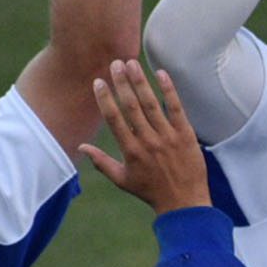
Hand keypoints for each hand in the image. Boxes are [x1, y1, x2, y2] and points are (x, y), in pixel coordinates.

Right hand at [79, 61, 210, 213]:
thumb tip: (81, 147)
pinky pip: (176, 108)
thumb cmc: (151, 191)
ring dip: (141, 82)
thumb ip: (101, 162)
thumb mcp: (122, 180)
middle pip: (131, 106)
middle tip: (115, 63)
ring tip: (132, 63)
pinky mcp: (186, 135)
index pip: (114, 119)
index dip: (105, 98)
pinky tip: (161, 73)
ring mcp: (168, 137)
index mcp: (131, 151)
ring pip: (152, 104)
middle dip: (122, 83)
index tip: (98, 81)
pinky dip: (169, 90)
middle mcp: (148, 142)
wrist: (184, 203)